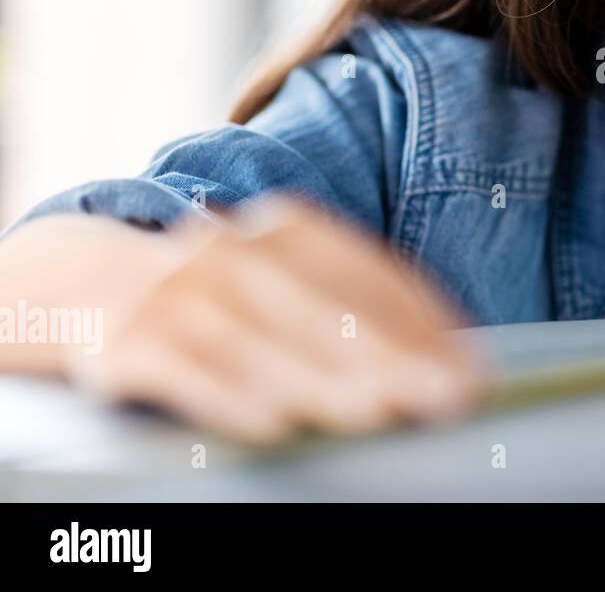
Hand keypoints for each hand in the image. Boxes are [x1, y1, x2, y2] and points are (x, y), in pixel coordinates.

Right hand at [64, 195, 493, 443]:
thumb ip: (351, 304)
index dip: (422, 321)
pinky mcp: (127, 344)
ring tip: (378, 412)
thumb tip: (446, 358)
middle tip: (445, 396)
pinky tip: (274, 425)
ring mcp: (178, 295)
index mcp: (281, 230)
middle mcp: (231, 253)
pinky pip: (185, 375)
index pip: (365, 273)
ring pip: (260, 346)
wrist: (86, 281)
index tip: (469, 364)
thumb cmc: (220, 292)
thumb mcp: (281, 276)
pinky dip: (230, 400)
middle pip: (322, 311)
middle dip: (392, 357)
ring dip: (323, 382)